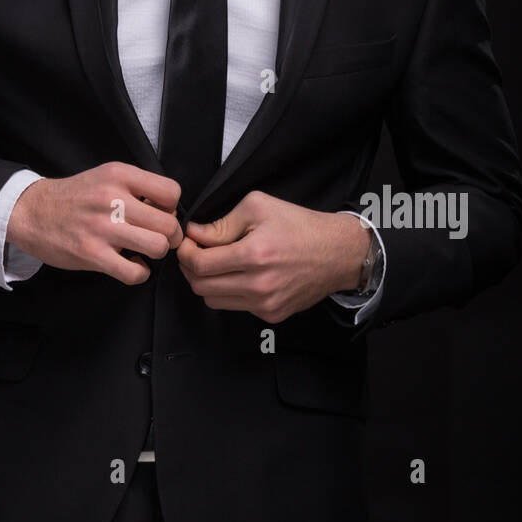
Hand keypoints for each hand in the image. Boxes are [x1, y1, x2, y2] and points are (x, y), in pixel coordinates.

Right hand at [6, 161, 182, 284]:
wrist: (31, 212)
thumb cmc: (74, 196)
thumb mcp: (105, 176)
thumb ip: (136, 187)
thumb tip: (170, 209)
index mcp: (119, 175)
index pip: (171, 191)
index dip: (172, 207)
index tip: (161, 214)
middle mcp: (112, 198)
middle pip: (169, 224)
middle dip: (170, 236)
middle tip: (159, 238)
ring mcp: (102, 228)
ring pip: (157, 247)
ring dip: (156, 253)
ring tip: (144, 251)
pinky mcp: (92, 254)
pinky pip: (134, 272)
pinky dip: (139, 273)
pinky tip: (130, 265)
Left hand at [175, 190, 370, 321]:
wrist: (337, 253)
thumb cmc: (299, 225)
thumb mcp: (258, 207)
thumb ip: (222, 223)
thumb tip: (194, 234)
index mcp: (253, 255)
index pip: (199, 264)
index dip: (184, 253)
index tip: (186, 243)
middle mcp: (258, 285)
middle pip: (200, 287)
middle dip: (190, 268)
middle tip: (195, 253)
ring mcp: (265, 304)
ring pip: (213, 301)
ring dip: (207, 282)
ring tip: (216, 264)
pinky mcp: (272, 314)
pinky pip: (236, 307)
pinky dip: (230, 292)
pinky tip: (240, 275)